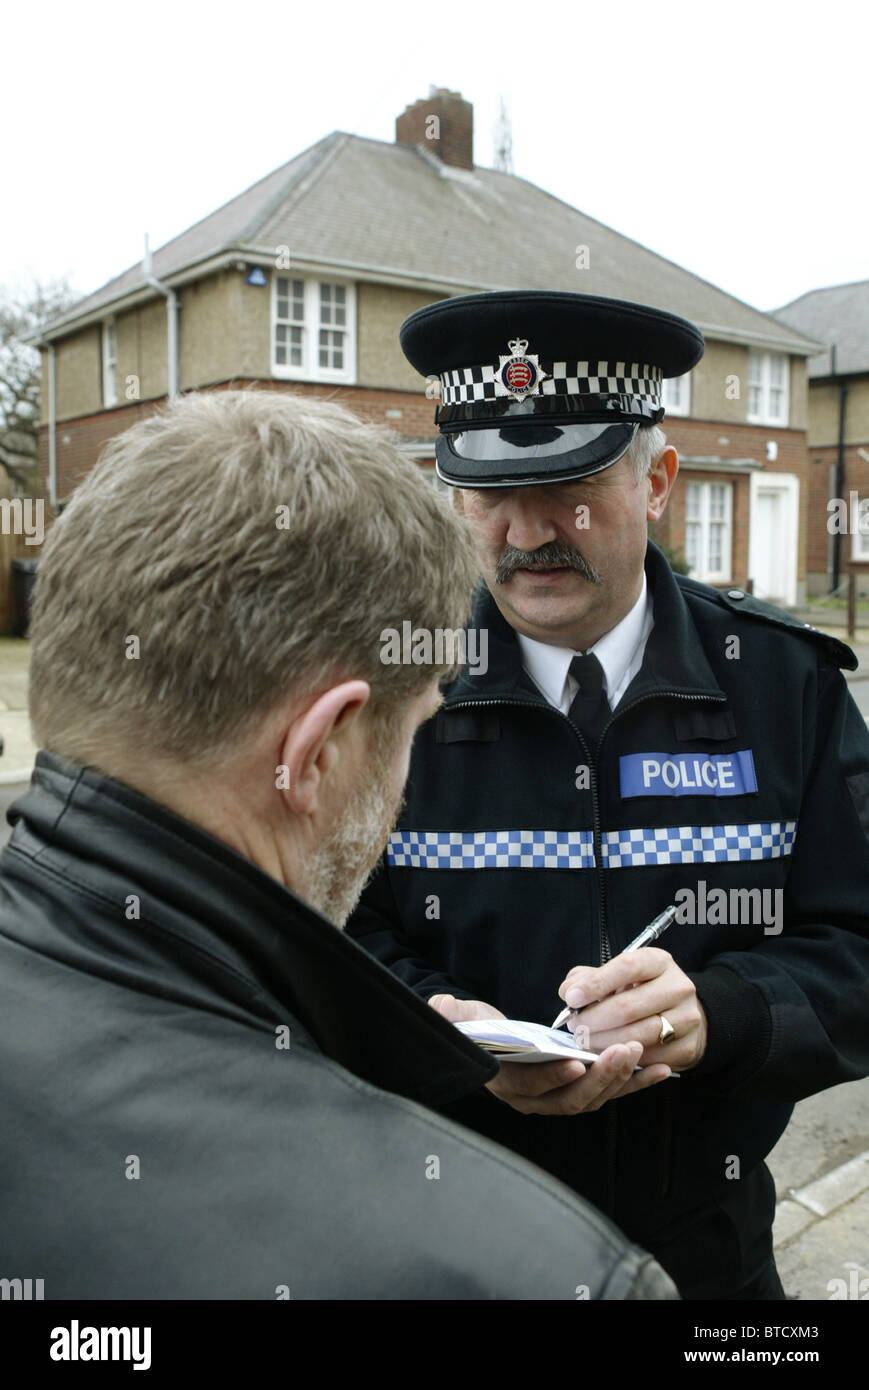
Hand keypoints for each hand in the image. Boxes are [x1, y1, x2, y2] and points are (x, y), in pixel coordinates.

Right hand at [429, 994, 670, 1114]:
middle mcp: (530, 1100)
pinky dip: (634, 1083)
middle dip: (599, 1078)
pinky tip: (659, 1070)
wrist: (485, 1038)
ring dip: (620, 1080)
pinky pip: (608, 1092)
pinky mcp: (577, 1091)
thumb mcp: (453, 1017)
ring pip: (593, 1098)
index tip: (575, 1062)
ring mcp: (555, 1099)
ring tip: (641, 1054)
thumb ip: (447, 1015)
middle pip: (569, 1098)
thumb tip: (443, 1010)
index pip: (529, 1086)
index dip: (552, 1077)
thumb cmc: (472, 1027)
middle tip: (623, 1051)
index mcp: (502, 1082)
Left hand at [558, 948, 707, 1072]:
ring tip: (586, 1042)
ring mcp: (687, 1018)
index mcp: (659, 962)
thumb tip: (568, 992)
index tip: (571, 999)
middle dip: (593, 1020)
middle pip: (628, 1007)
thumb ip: (588, 978)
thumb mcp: (616, 976)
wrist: (681, 1015)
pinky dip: (623, 1059)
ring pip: (637, 1036)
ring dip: (604, 1043)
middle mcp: (678, 987)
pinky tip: (608, 1055)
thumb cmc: (639, 992)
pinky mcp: (687, 1047)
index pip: (627, 967)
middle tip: (574, 1027)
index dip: (596, 983)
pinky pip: (648, 1058)